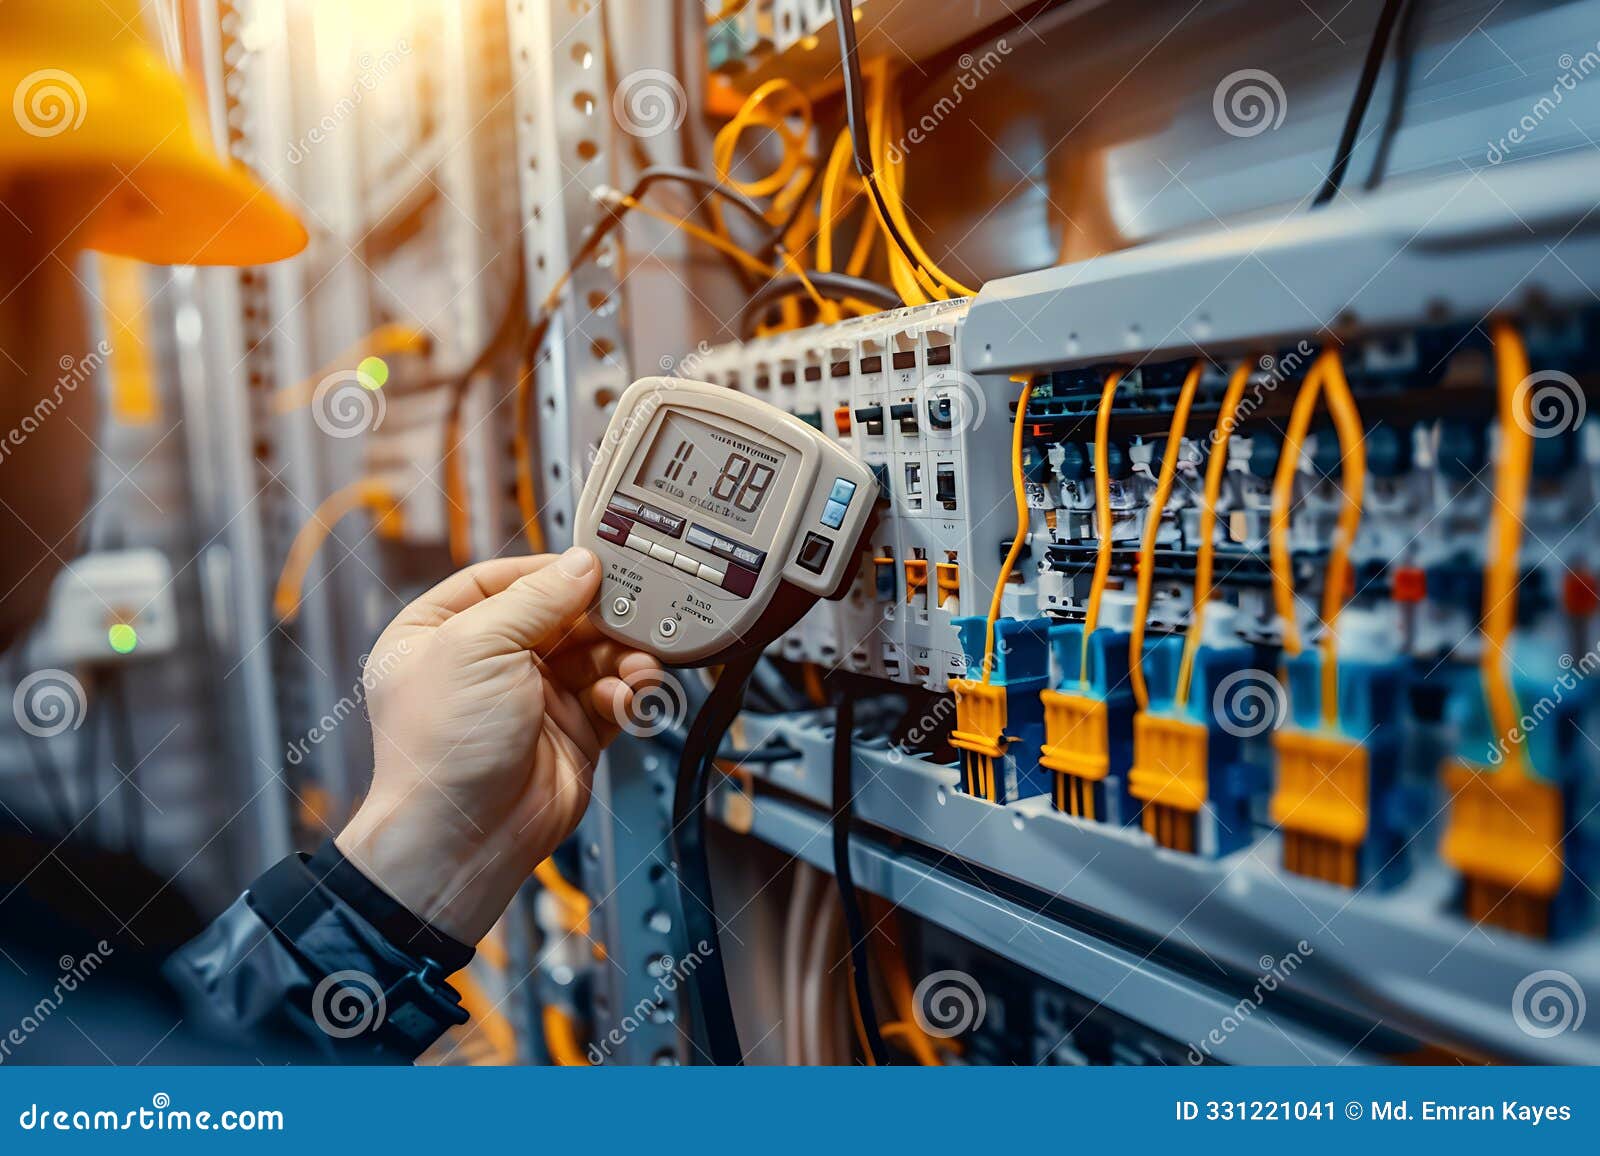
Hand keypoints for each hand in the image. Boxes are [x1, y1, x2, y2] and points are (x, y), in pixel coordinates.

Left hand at [336, 547, 658, 942]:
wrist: (464, 839)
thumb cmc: (440, 750)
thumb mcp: (477, 646)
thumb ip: (535, 599)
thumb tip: (580, 566)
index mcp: (439, 632)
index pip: (501, 580)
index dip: (547, 571)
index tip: (591, 565)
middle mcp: (485, 664)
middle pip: (558, 616)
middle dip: (598, 616)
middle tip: (632, 610)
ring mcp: (529, 699)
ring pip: (592, 655)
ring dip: (620, 656)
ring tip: (636, 665)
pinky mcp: (569, 733)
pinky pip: (609, 697)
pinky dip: (626, 693)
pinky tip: (628, 697)